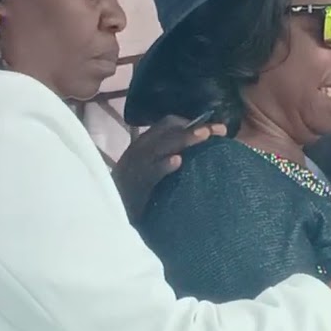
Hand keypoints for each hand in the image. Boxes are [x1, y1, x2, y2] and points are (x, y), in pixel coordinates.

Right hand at [112, 114, 226, 222]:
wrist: (109, 208)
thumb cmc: (131, 190)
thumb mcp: (147, 167)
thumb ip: (165, 154)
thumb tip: (191, 150)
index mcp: (144, 143)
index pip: (168, 124)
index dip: (192, 122)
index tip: (214, 127)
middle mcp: (140, 149)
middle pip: (169, 131)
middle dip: (196, 128)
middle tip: (221, 129)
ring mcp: (137, 165)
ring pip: (161, 146)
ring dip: (184, 139)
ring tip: (205, 134)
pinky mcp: (136, 183)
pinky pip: (151, 172)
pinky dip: (163, 165)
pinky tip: (177, 161)